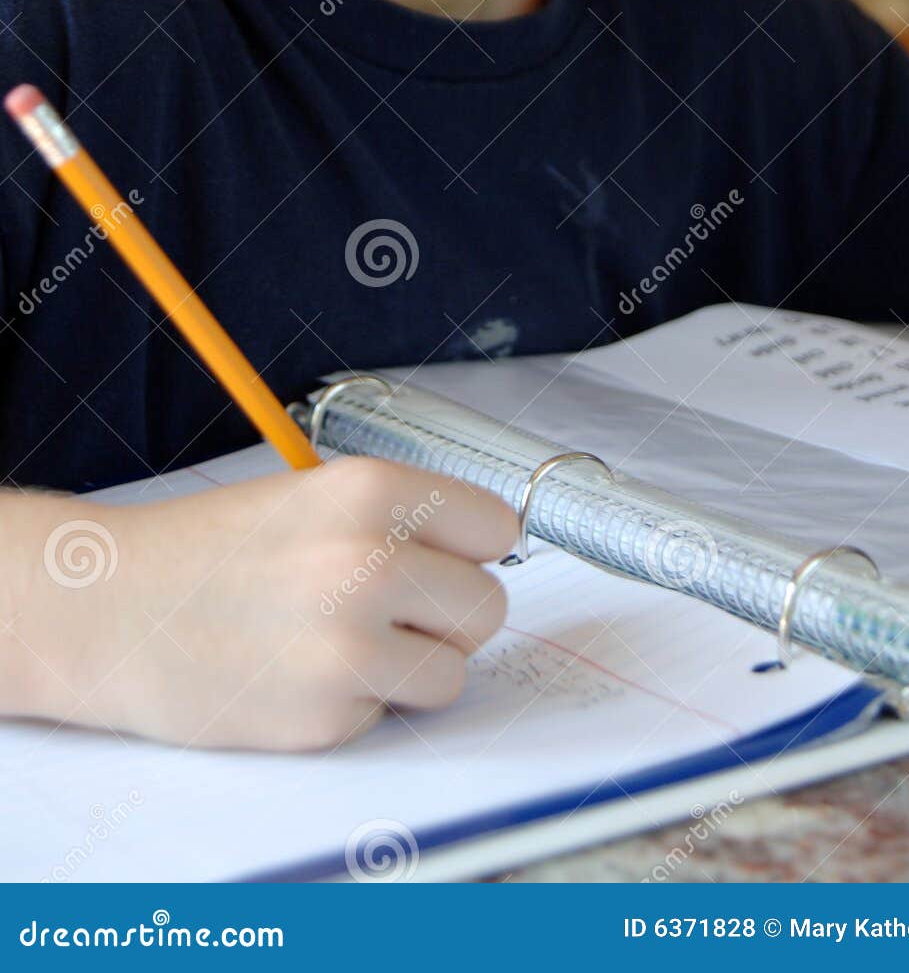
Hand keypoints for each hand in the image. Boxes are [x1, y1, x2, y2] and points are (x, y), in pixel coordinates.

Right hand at [9, 457, 515, 750]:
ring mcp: (349, 642)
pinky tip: (299, 675)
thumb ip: (399, 522)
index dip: (472, 552)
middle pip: (489, 607)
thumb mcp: (313, 499)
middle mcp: (369, 561)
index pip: (498, 527)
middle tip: (389, 614)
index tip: (448, 563)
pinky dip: (357, 705)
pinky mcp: (327, 714)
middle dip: (448, 618)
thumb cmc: (210, 552)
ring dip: (412, 670)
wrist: (111, 611)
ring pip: (453, 674)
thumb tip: (482, 556)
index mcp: (371, 491)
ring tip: (342, 645)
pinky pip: (390, 715)